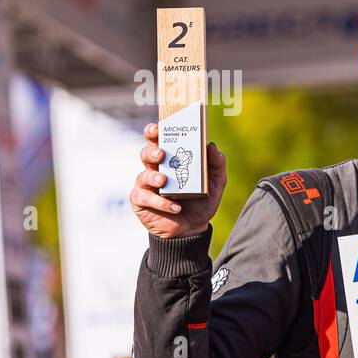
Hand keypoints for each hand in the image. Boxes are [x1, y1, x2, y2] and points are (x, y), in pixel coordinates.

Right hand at [130, 123, 226, 238]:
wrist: (193, 230)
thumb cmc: (201, 203)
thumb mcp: (216, 184)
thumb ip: (216, 165)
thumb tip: (212, 146)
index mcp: (171, 160)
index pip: (160, 141)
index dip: (155, 132)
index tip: (159, 127)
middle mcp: (156, 169)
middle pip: (146, 153)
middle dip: (152, 151)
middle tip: (162, 153)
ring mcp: (146, 186)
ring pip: (143, 175)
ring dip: (154, 177)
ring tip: (164, 181)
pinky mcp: (141, 202)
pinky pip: (145, 198)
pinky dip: (160, 202)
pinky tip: (175, 207)